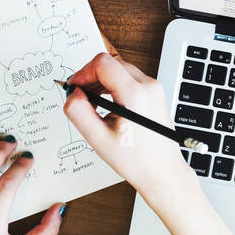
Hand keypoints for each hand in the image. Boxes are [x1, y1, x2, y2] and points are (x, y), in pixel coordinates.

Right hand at [62, 53, 193, 206]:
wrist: (162, 171)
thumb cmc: (137, 160)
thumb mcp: (99, 139)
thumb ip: (80, 112)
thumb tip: (72, 93)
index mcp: (136, 94)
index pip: (103, 63)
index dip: (83, 72)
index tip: (74, 88)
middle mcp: (149, 86)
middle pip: (112, 63)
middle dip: (91, 77)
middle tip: (80, 98)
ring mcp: (154, 88)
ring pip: (120, 69)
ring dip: (102, 82)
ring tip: (93, 105)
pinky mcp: (155, 93)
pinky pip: (129, 79)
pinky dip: (113, 87)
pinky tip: (107, 106)